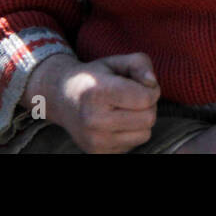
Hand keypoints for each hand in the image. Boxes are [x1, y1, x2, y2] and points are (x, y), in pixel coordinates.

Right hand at [28, 52, 159, 153]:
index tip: (141, 84)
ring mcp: (94, 141)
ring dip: (142, 121)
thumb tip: (152, 83)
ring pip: (145, 134)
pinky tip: (116, 122)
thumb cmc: (96, 76)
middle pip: (148, 118)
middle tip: (134, 97)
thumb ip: (141, 64)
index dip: (152, 89)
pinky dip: (131, 133)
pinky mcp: (97, 153)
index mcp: (97, 93)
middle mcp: (93, 120)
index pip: (146, 99)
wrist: (62, 98)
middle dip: (149, 105)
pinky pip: (133, 145)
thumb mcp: (117, 61)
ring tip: (125, 109)